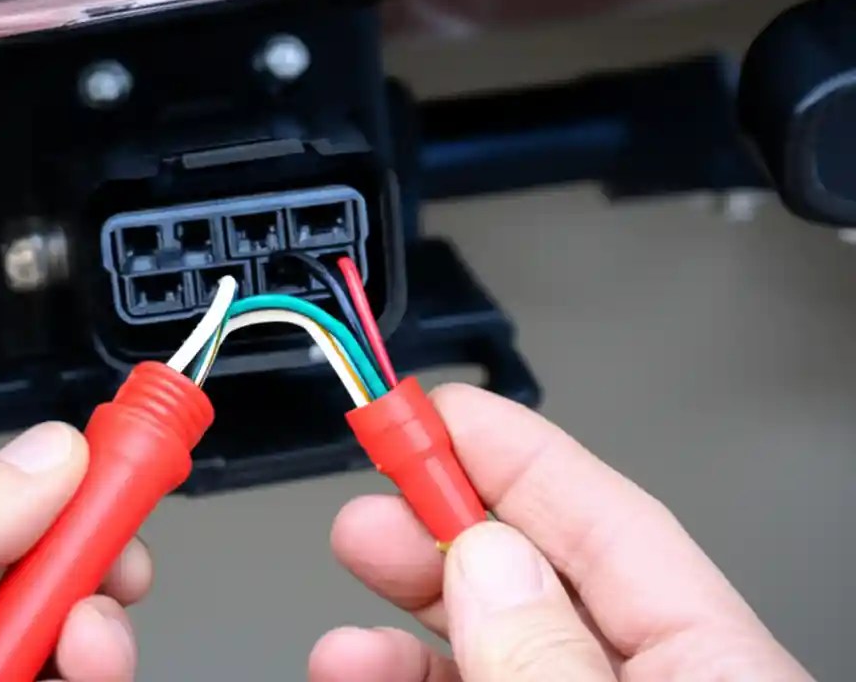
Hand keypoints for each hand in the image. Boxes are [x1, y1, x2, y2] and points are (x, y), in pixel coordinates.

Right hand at [310, 384, 812, 681]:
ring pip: (489, 652)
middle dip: (438, 534)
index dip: (513, 453)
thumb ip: (552, 657)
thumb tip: (487, 559)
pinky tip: (360, 672)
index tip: (431, 409)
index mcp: (722, 672)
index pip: (613, 526)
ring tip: (341, 633)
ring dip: (402, 632)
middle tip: (368, 497)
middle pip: (535, 582)